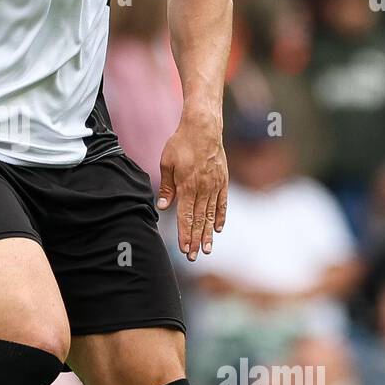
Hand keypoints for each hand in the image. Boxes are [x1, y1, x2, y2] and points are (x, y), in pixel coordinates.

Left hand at [157, 113, 227, 260]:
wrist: (204, 127)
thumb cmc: (181, 143)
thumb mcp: (167, 162)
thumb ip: (166, 186)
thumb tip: (162, 207)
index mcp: (187, 186)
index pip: (186, 216)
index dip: (185, 234)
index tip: (185, 249)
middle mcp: (203, 188)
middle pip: (199, 220)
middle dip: (196, 240)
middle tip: (194, 257)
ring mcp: (215, 185)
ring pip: (211, 215)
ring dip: (208, 233)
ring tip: (207, 249)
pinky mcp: (222, 181)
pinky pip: (222, 203)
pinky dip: (220, 217)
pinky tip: (218, 229)